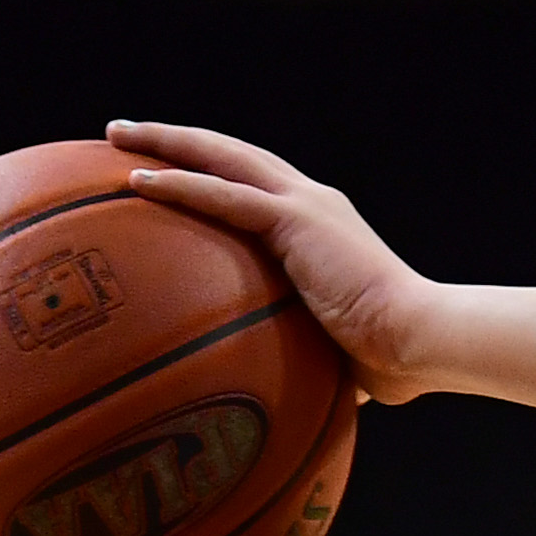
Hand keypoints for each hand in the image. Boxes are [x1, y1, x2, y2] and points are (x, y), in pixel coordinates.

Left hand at [108, 119, 440, 402]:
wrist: (421, 339)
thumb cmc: (390, 359)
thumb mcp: (335, 352)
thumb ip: (305, 358)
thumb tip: (283, 401)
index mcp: (318, 226)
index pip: (253, 186)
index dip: (210, 171)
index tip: (168, 170)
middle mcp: (310, 201)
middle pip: (229, 154)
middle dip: (175, 139)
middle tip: (124, 135)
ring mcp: (303, 206)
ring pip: (219, 157)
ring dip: (165, 144)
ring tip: (115, 136)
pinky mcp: (297, 220)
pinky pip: (223, 195)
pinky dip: (180, 185)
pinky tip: (137, 181)